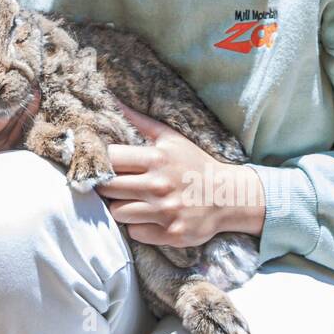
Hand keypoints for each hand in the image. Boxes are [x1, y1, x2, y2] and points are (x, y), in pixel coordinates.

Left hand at [94, 102, 265, 246]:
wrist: (229, 196)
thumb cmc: (194, 164)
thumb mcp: (171, 138)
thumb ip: (141, 121)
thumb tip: (114, 100)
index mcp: (157, 159)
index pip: (110, 159)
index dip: (104, 162)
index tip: (108, 166)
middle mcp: (159, 185)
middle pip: (108, 188)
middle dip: (107, 187)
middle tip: (116, 185)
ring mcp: (166, 211)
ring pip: (117, 213)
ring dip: (121, 208)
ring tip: (132, 201)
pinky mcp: (172, 234)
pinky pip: (135, 232)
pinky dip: (137, 227)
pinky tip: (148, 218)